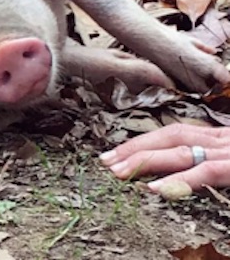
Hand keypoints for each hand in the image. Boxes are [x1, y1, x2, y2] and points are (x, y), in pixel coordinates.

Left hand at [101, 122, 229, 190]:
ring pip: (180, 152)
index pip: (172, 134)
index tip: (115, 154)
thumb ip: (211, 160)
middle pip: (168, 139)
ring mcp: (227, 152)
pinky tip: (156, 189)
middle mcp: (218, 140)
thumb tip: (186, 169)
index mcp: (216, 137)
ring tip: (118, 173)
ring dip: (146, 161)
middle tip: (106, 163)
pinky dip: (180, 179)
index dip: (142, 142)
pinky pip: (207, 171)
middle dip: (135, 149)